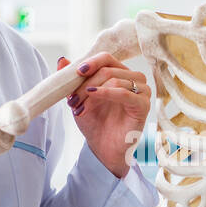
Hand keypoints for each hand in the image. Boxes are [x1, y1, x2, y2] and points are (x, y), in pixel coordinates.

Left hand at [59, 53, 150, 177]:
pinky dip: (106, 93)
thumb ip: (73, 80)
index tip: (77, 72)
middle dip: (85, 84)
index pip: (106, 58)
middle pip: (107, 69)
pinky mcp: (143, 105)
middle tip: (72, 101)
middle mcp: (133, 78)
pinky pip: (125, 93)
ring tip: (79, 108)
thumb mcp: (79, 98)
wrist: (103, 148)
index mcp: (120, 73)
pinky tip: (93, 97)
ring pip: (114, 79)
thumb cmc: (95, 123)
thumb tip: (62, 60)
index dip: (90, 63)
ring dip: (91, 92)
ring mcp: (141, 91)